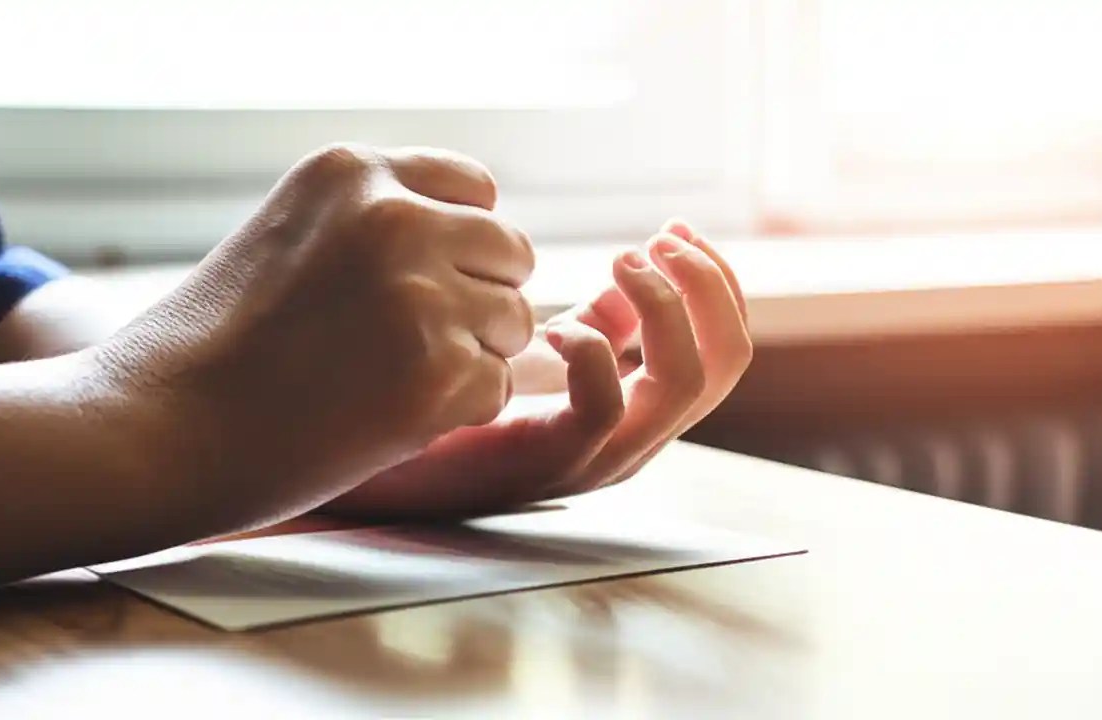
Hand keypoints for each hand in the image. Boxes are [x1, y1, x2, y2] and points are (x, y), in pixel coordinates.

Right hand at [94, 144, 534, 533]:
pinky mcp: (437, 370)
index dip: (461, 247)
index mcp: (352, 170)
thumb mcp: (291, 235)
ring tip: (386, 380)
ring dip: (472, 358)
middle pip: (510, 253)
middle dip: (478, 301)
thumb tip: (486, 247)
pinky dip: (457, 412)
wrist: (152, 429)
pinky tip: (385, 417)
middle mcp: (395, 217)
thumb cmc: (215, 348)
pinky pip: (499, 387)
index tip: (417, 287)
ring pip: (516, 323)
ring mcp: (419, 292)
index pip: (477, 190)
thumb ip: (378, 224)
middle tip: (406, 345)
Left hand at [322, 220, 750, 519]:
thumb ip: (598, 321)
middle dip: (705, 285)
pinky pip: (605, 406)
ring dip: (662, 305)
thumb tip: (632, 273)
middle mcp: (635, 438)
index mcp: (641, 409)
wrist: (376, 454)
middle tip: (658, 239)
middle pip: (725, 361)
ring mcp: (597, 458)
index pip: (726, 348)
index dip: (715, 281)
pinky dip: (590, 350)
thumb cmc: (455, 398)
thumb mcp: (544, 349)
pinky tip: (549, 325)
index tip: (674, 228)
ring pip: (684, 382)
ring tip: (618, 262)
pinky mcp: (547, 463)